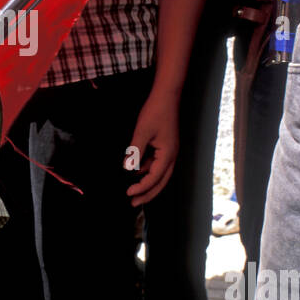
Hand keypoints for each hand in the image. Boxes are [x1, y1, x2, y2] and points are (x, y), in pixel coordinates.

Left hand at [125, 91, 179, 205]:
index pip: (154, 178)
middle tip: (133, 203)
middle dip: (147, 194)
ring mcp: (169, 151)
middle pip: (161, 182)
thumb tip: (127, 168)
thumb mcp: (142, 132)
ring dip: (147, 183)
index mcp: (168, 154)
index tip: (128, 194)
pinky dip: (146, 170)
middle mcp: (171, 156)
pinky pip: (156, 163)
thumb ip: (135, 151)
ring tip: (133, 190)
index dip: (141, 188)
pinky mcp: (164, 146)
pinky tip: (135, 172)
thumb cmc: (156, 112)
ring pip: (159, 174)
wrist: (166, 96)